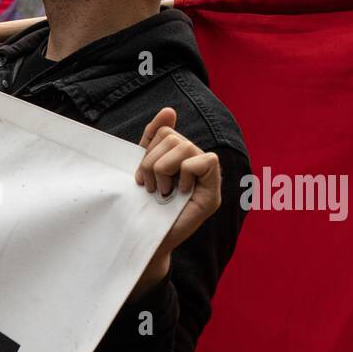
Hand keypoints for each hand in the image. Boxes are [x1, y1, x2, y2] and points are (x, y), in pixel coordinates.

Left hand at [130, 108, 221, 300]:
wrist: (141, 241)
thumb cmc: (140, 208)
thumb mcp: (142, 170)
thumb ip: (151, 141)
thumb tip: (169, 110)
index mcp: (178, 158)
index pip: (165, 133)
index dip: (148, 150)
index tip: (139, 176)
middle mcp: (194, 166)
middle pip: (173, 138)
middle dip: (152, 162)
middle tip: (149, 187)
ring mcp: (206, 180)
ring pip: (185, 147)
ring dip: (163, 170)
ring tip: (161, 192)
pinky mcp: (212, 195)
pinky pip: (206, 161)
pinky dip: (187, 174)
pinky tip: (179, 193)